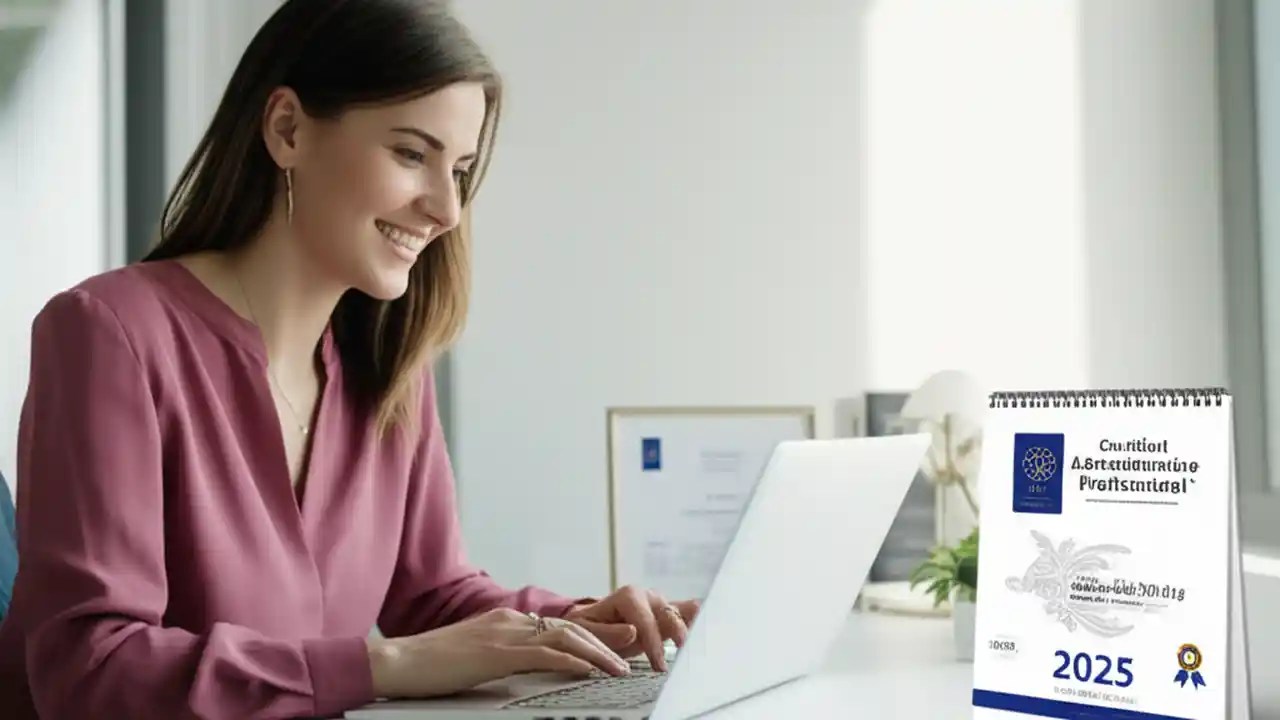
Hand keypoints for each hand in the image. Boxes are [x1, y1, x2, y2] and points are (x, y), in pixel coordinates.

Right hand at [366, 607, 630, 698]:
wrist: (399, 662)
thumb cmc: (433, 666)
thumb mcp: (478, 656)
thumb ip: (506, 656)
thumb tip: (531, 666)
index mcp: (507, 621)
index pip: (561, 625)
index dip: (595, 633)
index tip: (620, 641)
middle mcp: (511, 621)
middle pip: (572, 627)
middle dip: (608, 638)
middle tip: (637, 646)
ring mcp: (504, 634)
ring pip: (565, 638)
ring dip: (599, 653)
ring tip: (622, 668)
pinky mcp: (496, 652)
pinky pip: (543, 655)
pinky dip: (571, 662)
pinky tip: (588, 670)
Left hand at [563, 586, 700, 671]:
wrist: (594, 622)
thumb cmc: (590, 627)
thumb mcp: (588, 630)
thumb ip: (608, 632)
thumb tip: (632, 631)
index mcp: (629, 596)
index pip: (646, 621)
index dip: (654, 644)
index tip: (659, 666)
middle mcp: (649, 596)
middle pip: (670, 614)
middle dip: (677, 637)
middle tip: (681, 660)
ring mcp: (662, 603)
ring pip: (684, 613)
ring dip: (692, 629)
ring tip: (699, 647)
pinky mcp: (670, 613)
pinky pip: (689, 612)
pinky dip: (699, 620)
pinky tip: (710, 628)